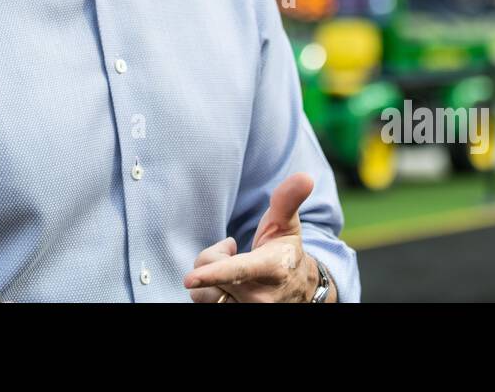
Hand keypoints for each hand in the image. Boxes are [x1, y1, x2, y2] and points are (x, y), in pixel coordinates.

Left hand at [184, 172, 323, 302]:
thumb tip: (304, 177)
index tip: (189, 278)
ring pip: (203, 294)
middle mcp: (259, 297)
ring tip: (230, 271)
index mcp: (271, 269)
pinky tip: (226, 286)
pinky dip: (209, 291)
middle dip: (212, 258)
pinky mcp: (235, 316)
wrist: (299, 289)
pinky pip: (204, 304)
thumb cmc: (285, 250)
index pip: (238, 272)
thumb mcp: (288, 225)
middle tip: (232, 250)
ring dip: (209, 279)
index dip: (213, 273)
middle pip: (210, 275)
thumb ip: (288, 200)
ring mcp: (247, 310)